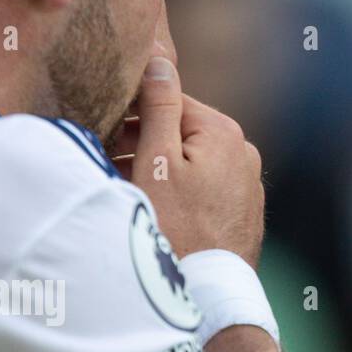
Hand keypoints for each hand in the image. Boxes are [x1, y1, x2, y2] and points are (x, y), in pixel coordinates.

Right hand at [112, 56, 265, 267]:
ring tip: (121, 184)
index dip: (134, 110)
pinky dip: (179, 187)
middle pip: (182, 131)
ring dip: (158, 165)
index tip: (103, 125)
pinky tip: (153, 204)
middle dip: (143, 139)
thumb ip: (159, 107)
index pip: (171, 101)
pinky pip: (206, 186)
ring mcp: (248, 182)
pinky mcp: (244, 209)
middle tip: (103, 156)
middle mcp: (245, 151)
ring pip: (193, 160)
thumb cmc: (176, 226)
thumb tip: (160, 60)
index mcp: (224, 132)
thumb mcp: (156, 161)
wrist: (209, 290)